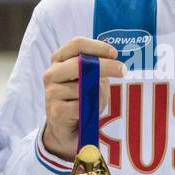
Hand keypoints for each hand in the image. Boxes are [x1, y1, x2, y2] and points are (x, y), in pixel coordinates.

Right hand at [42, 37, 125, 160]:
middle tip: (123, 70)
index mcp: (59, 60)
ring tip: (95, 104)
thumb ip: (97, 70)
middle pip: (80, 63)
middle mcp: (52, 73)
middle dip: (105, 66)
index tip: (114, 53)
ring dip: (97, 96)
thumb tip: (112, 66)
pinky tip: (86, 114)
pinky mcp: (55, 111)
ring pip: (83, 87)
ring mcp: (51, 92)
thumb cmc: (80, 100)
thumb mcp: (90, 81)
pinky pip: (82, 106)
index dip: (97, 46)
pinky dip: (90, 110)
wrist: (65, 129)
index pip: (76, 44)